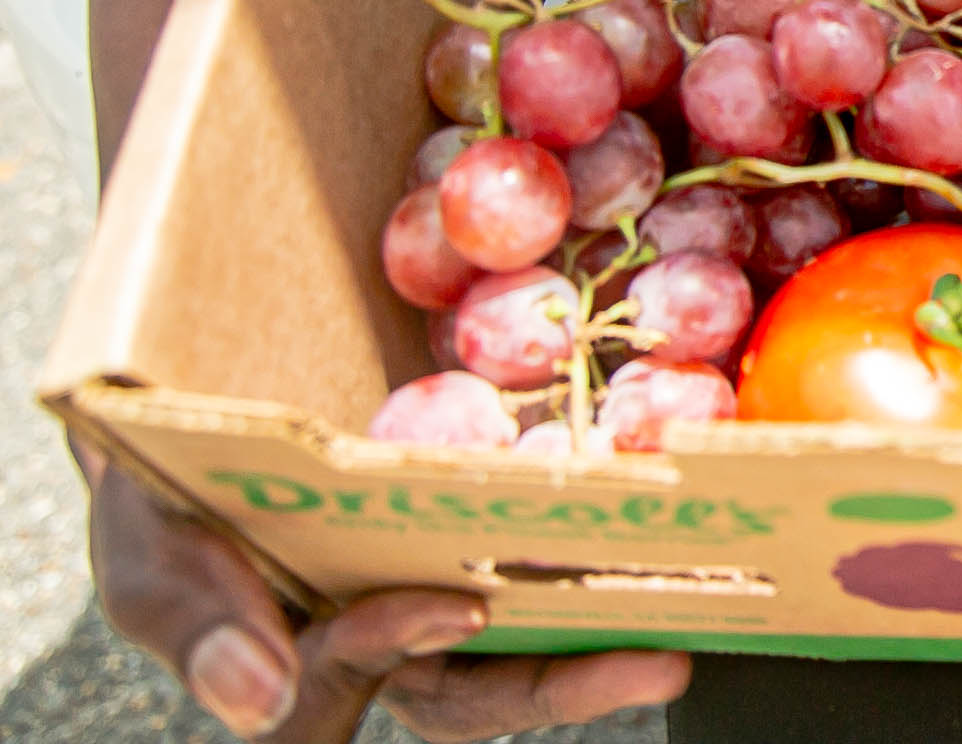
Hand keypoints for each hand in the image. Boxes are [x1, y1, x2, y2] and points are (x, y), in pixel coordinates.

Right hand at [85, 446, 687, 740]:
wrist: (198, 374)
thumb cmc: (164, 478)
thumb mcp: (152, 535)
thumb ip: (191, 612)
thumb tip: (251, 703)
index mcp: (304, 656)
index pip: (348, 693)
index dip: (401, 653)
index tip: (456, 602)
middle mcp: (391, 633)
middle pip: (479, 689)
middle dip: (568, 685)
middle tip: (660, 666)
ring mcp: (446, 576)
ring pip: (533, 629)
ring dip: (612, 632)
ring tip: (694, 617)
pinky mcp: (494, 507)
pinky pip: (557, 538)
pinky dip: (616, 536)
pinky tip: (681, 516)